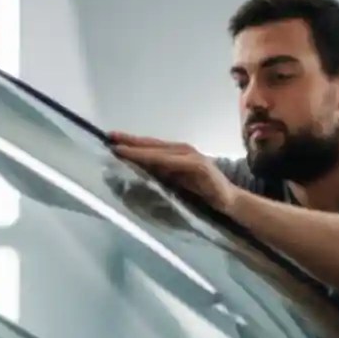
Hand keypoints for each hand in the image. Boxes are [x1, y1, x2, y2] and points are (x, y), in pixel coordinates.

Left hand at [110, 132, 241, 214]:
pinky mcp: (197, 166)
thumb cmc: (202, 191)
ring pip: (158, 151)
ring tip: (119, 148)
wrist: (228, 200)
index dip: (131, 142)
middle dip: (130, 141)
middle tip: (109, 137)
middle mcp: (183, 149)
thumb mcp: (177, 181)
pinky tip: (142, 159)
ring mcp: (190, 156)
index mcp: (177, 153)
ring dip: (138, 149)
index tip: (111, 139)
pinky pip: (170, 162)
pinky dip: (154, 159)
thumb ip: (161, 173)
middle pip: (151, 144)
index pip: (150, 146)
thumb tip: (137, 169)